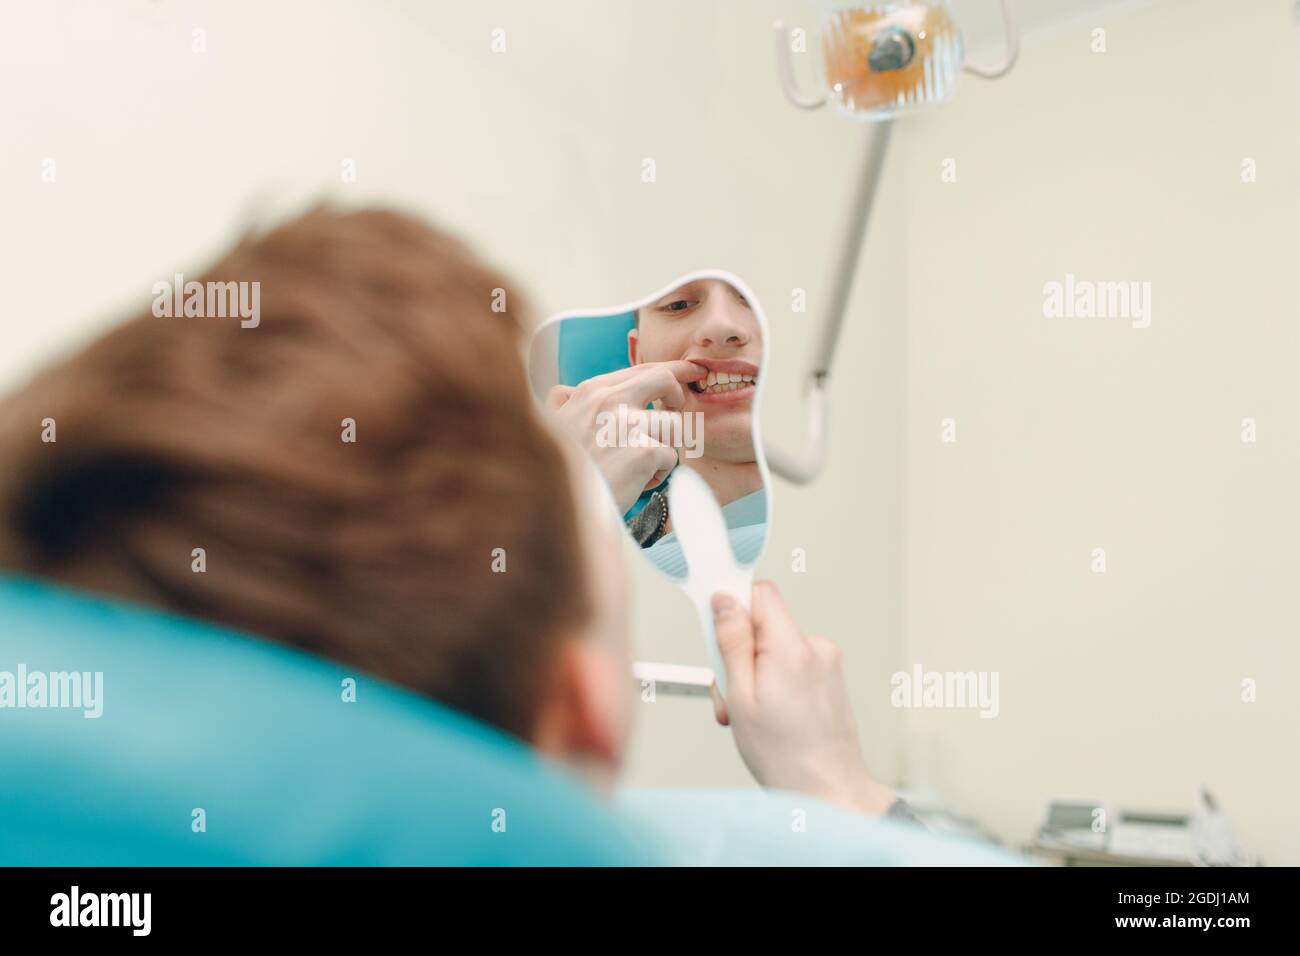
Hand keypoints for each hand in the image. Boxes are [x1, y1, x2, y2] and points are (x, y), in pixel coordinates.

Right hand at [546, 360, 705, 513]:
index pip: (640, 369)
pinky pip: (670, 457)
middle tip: (677, 410)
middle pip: (665, 379)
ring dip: (665, 446)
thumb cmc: (557, 470)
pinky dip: (659, 474)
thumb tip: (566, 390)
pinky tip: (638, 484)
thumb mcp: (550, 427)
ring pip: (674, 424)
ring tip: (643, 466)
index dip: (669, 370)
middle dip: (678, 394)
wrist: (557, 507)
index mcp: (591, 391)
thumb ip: (562, 403)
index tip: (689, 370)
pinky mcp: (644, 452)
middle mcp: (611, 400)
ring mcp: (629, 425)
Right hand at [710, 581, 895, 815]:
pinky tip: (771, 713)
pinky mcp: (830, 676)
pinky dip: (774, 681)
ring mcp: (827, 662)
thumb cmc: (787, 756)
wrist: (828, 790)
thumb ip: (732, 644)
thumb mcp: (742, 698)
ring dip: (755, 672)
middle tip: (732, 693)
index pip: (761, 593)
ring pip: (774, 647)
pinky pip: (791, 662)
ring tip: (752, 713)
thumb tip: (725, 603)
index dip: (733, 605)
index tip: (716, 626)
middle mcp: (816, 648)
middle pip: (763, 624)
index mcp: (792, 649)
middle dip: (739, 652)